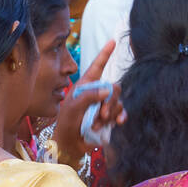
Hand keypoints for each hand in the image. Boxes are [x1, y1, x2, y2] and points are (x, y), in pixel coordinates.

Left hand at [56, 41, 123, 164]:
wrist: (70, 144)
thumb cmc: (66, 124)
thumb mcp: (72, 108)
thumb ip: (88, 97)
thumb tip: (106, 91)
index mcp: (85, 86)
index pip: (97, 66)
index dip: (105, 54)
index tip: (113, 41)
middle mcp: (96, 93)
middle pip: (113, 87)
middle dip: (109, 101)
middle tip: (101, 114)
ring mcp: (103, 106)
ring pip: (117, 101)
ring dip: (109, 113)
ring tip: (97, 124)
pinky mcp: (109, 118)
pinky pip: (121, 112)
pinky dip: (120, 117)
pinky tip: (118, 122)